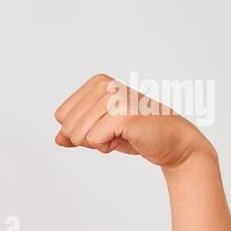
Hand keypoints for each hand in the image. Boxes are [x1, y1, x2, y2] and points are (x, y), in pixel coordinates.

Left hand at [53, 73, 210, 168]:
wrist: (172, 142)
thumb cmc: (136, 133)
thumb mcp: (100, 131)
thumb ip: (76, 132)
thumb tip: (57, 139)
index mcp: (96, 83)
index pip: (61, 115)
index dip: (79, 129)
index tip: (104, 126)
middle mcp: (104, 85)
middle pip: (67, 126)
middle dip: (87, 139)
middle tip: (114, 132)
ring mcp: (114, 98)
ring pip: (77, 135)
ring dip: (98, 144)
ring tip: (121, 134)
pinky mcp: (123, 114)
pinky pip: (93, 141)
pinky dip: (106, 147)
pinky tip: (125, 138)